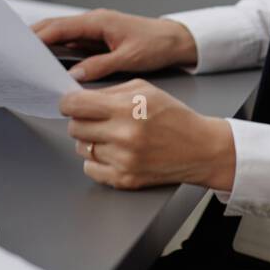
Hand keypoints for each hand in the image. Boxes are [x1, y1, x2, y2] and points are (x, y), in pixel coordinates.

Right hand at [31, 8, 196, 81]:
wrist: (175, 39)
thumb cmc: (156, 44)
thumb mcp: (128, 58)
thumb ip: (101, 66)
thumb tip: (75, 74)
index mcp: (98, 21)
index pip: (60, 27)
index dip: (38, 36)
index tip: (21, 46)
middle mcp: (93, 22)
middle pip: (56, 27)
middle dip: (34, 37)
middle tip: (15, 51)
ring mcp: (95, 29)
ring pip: (62, 35)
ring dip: (45, 44)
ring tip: (26, 57)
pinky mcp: (98, 39)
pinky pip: (73, 42)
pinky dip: (59, 49)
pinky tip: (51, 61)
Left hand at [58, 79, 235, 190]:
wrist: (200, 148)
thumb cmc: (174, 117)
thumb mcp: (145, 89)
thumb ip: (110, 91)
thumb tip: (78, 97)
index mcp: (127, 108)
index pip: (75, 106)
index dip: (68, 104)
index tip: (71, 105)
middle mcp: (123, 135)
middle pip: (74, 127)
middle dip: (82, 121)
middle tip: (98, 120)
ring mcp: (123, 160)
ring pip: (81, 148)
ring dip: (91, 141)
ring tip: (112, 136)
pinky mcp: (124, 179)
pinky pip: (90, 169)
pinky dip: (97, 161)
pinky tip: (114, 152)